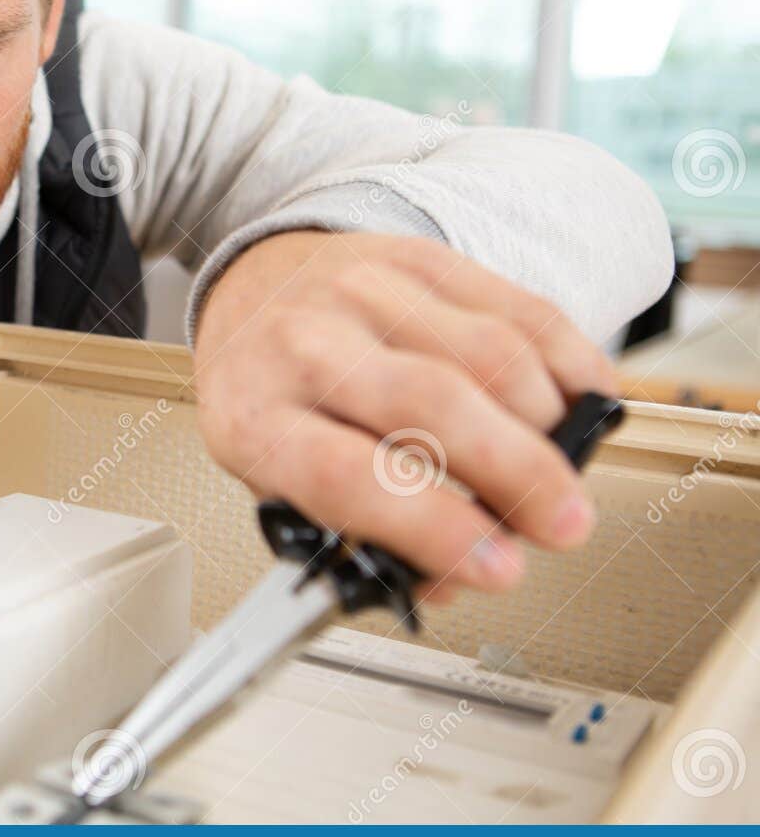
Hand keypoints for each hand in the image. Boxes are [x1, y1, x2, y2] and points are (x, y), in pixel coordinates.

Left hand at [192, 231, 616, 600]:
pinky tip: (583, 403)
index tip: (499, 570)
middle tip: (564, 525)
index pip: (349, 476)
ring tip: (563, 473)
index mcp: (259, 417)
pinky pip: (519, 308)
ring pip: (488, 353)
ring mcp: (365, 292)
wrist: (253, 289)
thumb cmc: (273, 398)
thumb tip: (452, 578)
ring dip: (549, 425)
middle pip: (433, 404)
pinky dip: (569, 362)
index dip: (435, 530)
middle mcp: (306, 344)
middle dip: (519, 476)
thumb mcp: (277, 480)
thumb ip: (362, 533)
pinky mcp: (420, 259)